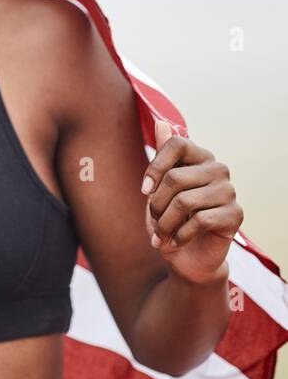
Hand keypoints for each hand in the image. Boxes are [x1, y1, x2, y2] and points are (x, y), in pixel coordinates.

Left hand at [142, 118, 240, 285]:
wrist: (186, 256)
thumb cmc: (169, 218)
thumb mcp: (157, 188)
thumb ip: (162, 156)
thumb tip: (161, 122)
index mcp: (199, 157)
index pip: (177, 143)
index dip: (155, 167)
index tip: (143, 190)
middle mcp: (218, 169)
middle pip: (175, 178)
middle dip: (155, 204)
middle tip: (154, 220)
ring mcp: (229, 191)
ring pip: (185, 201)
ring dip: (164, 224)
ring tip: (161, 234)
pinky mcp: (235, 215)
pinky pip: (199, 220)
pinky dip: (179, 235)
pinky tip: (174, 242)